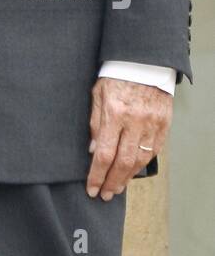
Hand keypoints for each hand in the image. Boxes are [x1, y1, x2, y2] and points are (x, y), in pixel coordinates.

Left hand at [87, 77, 171, 199]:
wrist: (144, 61)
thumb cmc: (116, 76)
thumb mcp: (98, 95)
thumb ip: (95, 123)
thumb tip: (93, 152)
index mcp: (115, 113)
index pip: (105, 154)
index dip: (97, 175)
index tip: (91, 188)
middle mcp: (135, 121)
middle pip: (123, 163)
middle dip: (111, 182)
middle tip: (104, 195)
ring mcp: (152, 124)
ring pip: (140, 160)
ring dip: (127, 178)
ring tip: (116, 187)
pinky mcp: (164, 124)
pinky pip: (153, 151)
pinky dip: (142, 165)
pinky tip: (132, 172)